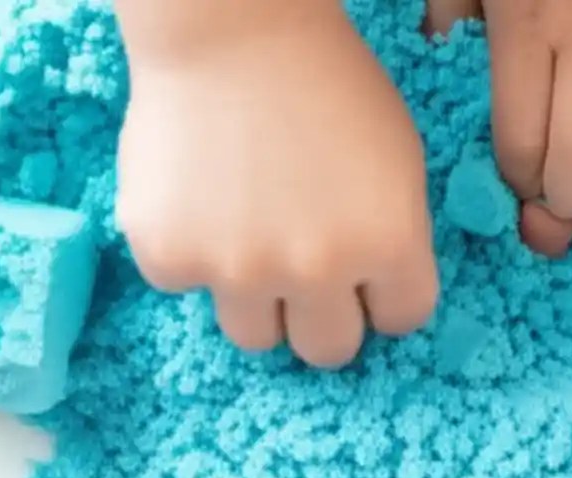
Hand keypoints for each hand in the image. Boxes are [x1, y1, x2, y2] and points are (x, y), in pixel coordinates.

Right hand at [115, 3, 437, 367]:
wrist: (230, 28)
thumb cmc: (326, 82)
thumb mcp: (397, 161)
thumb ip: (391, 236)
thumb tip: (375, 296)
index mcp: (389, 245)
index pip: (402, 319)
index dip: (384, 296)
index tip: (366, 277)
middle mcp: (317, 271)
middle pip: (328, 351)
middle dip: (322, 318)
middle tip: (305, 276)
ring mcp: (238, 269)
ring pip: (255, 336)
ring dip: (255, 298)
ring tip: (247, 236)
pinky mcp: (169, 256)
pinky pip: (186, 286)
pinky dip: (190, 252)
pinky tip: (198, 198)